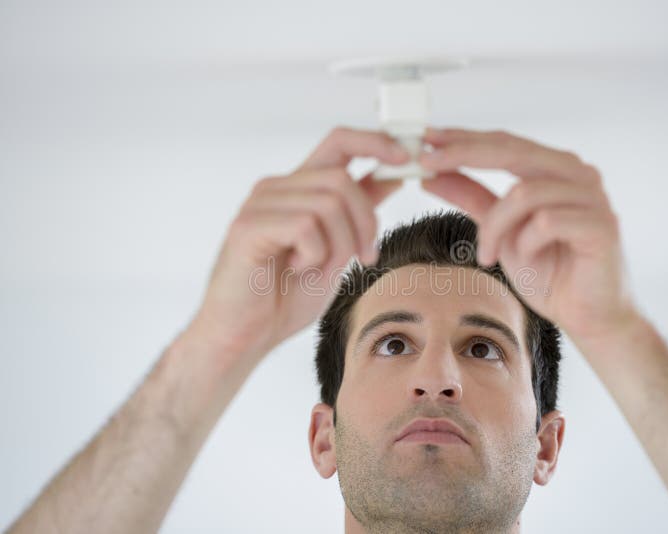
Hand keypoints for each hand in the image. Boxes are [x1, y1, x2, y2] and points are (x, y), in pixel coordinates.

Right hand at [188, 127, 407, 361]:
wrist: (245, 336)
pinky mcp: (248, 227)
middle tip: (365, 258)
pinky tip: (295, 270)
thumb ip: (357, 212)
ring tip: (321, 269)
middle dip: (366, 223)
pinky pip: (305, 226)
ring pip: (328, 204)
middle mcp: (277, 188)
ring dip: (340, 247)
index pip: (339, 141)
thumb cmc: (285, 297)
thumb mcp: (337, 249)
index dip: (375, 142)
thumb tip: (392, 178)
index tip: (405, 159)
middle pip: (342, 180)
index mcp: (298, 189)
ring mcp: (260, 204)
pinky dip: (314, 256)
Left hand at [419, 127, 637, 343]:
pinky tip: (526, 259)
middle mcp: (578, 174)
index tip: (426, 139)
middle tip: (427, 166)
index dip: (464, 138)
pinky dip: (526, 243)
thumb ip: (472, 198)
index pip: (505, 142)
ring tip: (487, 254)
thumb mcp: (499, 230)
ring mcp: (593, 198)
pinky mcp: (601, 225)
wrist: (587, 316)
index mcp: (556, 168)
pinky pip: (547, 222)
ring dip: (495, 227)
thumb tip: (431, 174)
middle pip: (513, 151)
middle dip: (465, 155)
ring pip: (524, 193)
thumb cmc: (550, 271)